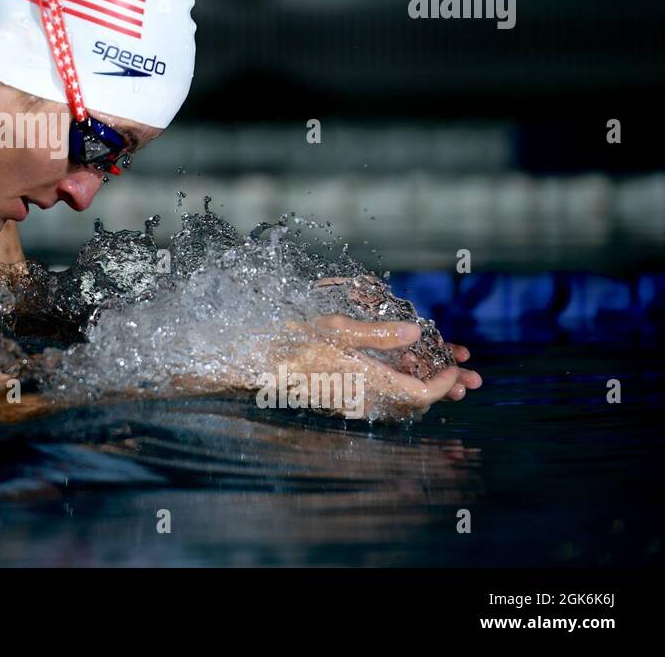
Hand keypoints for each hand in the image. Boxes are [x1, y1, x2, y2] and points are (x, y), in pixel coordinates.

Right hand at [312, 275, 481, 389]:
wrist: (261, 363)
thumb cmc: (296, 342)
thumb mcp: (339, 328)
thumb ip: (379, 334)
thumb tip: (416, 335)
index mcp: (368, 382)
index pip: (420, 394)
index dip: (444, 383)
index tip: (459, 367)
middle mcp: (366, 399)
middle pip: (416, 401)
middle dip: (445, 386)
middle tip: (469, 376)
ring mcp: (356, 403)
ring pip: (402, 399)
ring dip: (426, 384)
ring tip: (443, 368)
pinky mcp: (346, 400)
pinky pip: (385, 397)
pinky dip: (403, 383)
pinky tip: (405, 367)